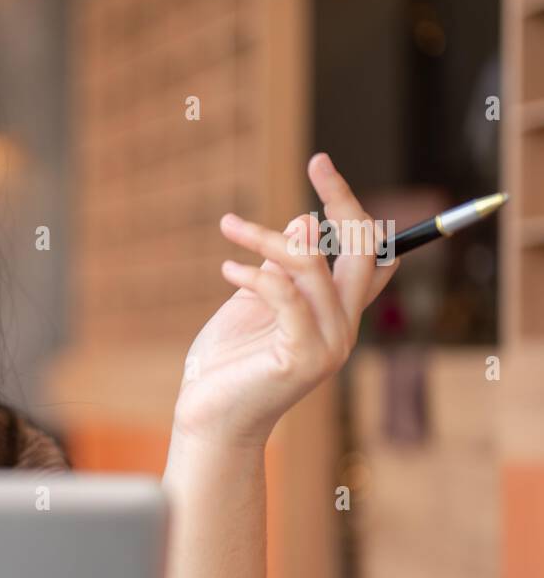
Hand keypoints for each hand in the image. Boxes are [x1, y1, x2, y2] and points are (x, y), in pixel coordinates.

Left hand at [172, 152, 401, 447]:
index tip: (322, 165)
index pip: (369, 254)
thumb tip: (305, 221)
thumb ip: (280, 266)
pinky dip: (256, 274)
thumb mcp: (252, 302)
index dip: (354, 208)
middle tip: (317, 160)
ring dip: (268, 238)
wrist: (208, 417)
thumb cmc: (227, 364)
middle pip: (364, 251)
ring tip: (230, 228)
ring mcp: (329, 344)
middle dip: (343, 200)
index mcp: (335, 313)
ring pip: (314, 266)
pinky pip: (287, 295)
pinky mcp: (303, 356)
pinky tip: (228, 269)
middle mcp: (342, 327)